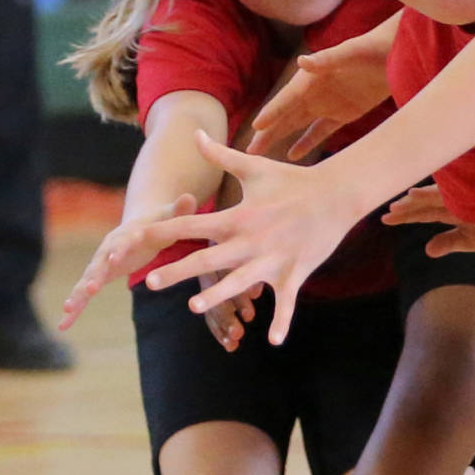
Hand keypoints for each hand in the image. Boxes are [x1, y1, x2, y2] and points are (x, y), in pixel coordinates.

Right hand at [60, 195, 197, 328]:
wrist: (139, 227)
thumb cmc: (158, 223)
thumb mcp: (170, 216)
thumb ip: (179, 210)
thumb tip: (189, 198)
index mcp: (125, 236)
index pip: (122, 243)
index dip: (119, 251)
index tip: (114, 260)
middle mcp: (107, 250)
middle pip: (98, 264)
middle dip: (93, 276)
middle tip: (89, 290)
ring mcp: (100, 265)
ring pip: (86, 282)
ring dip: (77, 296)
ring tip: (67, 311)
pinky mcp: (97, 278)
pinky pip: (84, 295)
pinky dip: (74, 310)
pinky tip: (63, 325)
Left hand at [141, 132, 354, 343]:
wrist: (336, 194)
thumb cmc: (293, 180)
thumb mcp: (254, 166)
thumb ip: (221, 155)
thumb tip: (195, 134)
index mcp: (238, 217)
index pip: (194, 225)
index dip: (165, 232)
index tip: (138, 239)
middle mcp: (251, 241)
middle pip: (208, 260)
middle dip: (179, 271)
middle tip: (150, 282)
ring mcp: (273, 260)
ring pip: (240, 283)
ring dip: (218, 297)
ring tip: (194, 308)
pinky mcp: (295, 273)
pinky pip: (287, 302)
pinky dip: (282, 322)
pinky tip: (272, 341)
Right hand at [248, 38, 390, 158]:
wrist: (394, 54)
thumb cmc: (370, 49)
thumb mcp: (351, 52)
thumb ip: (327, 59)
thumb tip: (302, 62)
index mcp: (312, 77)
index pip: (287, 98)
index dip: (273, 112)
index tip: (256, 126)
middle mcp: (315, 92)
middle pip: (286, 115)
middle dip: (268, 132)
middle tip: (249, 151)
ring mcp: (328, 104)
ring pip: (298, 124)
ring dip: (280, 138)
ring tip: (260, 153)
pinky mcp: (344, 114)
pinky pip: (320, 131)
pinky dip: (306, 142)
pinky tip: (292, 155)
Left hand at [382, 184, 474, 258]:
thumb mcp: (474, 241)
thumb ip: (451, 242)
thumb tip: (427, 249)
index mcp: (463, 212)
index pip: (431, 212)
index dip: (410, 215)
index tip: (388, 217)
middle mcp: (464, 202)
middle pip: (429, 205)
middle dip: (407, 209)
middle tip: (385, 214)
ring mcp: (471, 198)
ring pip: (436, 199)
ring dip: (414, 202)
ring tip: (393, 208)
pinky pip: (451, 195)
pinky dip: (430, 195)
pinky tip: (411, 195)